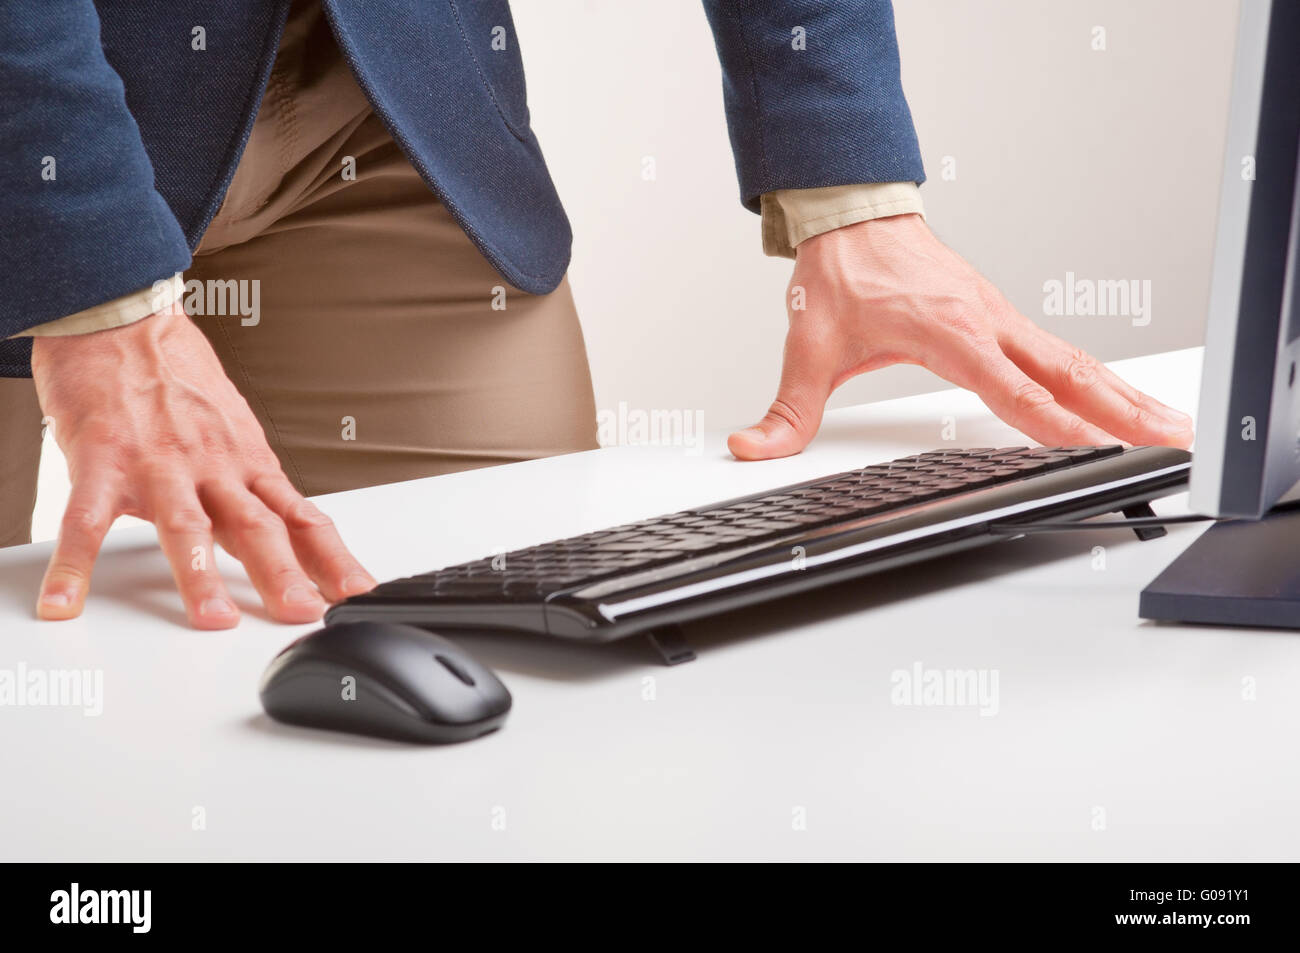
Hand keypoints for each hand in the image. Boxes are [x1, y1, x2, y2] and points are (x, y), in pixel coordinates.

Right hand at [30, 305, 375, 627]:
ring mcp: (159, 463)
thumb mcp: (233, 431)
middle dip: (282, 573)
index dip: (333, 560)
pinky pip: (86, 520)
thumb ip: (252, 485)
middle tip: (301, 612)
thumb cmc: (176, 377)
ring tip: (213, 617)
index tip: (356, 596)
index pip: (303, 519)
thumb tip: (287, 534)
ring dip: (200, 574)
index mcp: (248, 464)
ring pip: (186, 525)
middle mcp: (213, 466)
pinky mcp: (102, 459)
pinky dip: (76, 564)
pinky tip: (66, 599)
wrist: (123, 320)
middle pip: (256, 526)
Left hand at [728, 213, 1193, 459]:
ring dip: (1123, 395)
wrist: (853, 214)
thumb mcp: (807, 344)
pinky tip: (1116, 400)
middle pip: (1069, 373)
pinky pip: (1060, 351)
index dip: (1055, 425)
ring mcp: (999, 317)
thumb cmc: (841, 272)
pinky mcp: (999, 316)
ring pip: (1076, 360)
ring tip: (1168, 427)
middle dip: (1123, 411)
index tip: (1094, 450)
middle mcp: (986, 322)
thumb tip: (753, 446)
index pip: (1013, 389)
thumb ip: (786, 408)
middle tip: (1171, 442)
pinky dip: (1097, 378)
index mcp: (949, 332)